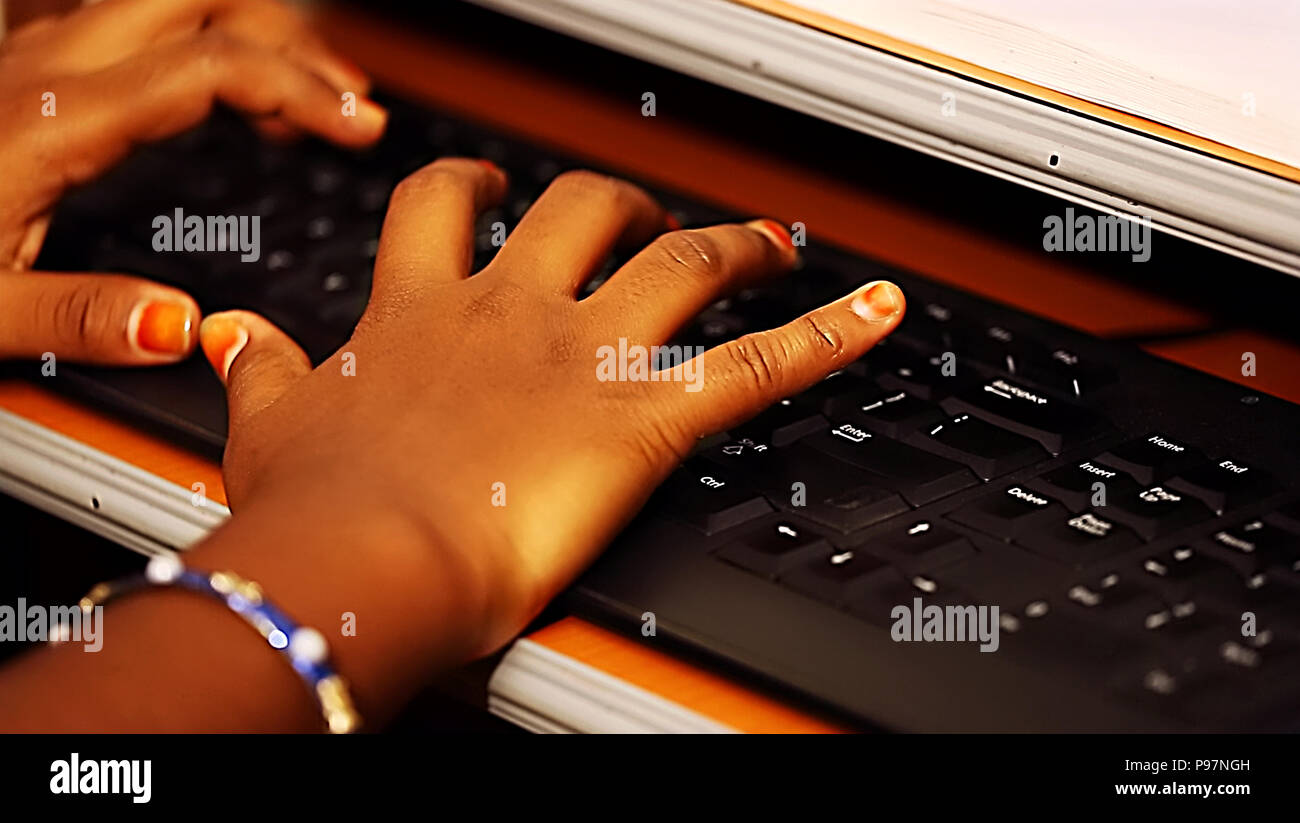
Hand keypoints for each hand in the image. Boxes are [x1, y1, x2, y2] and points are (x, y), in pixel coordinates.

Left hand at [0, 0, 384, 364]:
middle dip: (292, 41)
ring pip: (173, 3)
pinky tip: (226, 99)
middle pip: (204, 2)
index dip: (301, 87)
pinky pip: (140, 28)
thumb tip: (181, 327)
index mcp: (56, 117)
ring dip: (252, 33)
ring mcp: (40, 56)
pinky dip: (206, 46)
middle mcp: (53, 68)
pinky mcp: (31, 68)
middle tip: (346, 99)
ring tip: (308, 93)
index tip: (360, 125)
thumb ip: (80, 319)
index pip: (213, 66)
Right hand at [198, 160, 906, 658]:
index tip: (485, 184)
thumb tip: (223, 336)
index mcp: (422, 308)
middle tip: (646, 214)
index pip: (442, 205)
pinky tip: (878, 310)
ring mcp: (585, 353)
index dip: (469, 181)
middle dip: (621, 199)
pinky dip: (829, 334)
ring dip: (734, 241)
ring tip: (768, 241)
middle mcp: (511, 309)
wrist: (364, 560)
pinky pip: (757, 362)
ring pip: (681, 260)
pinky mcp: (644, 415)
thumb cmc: (319, 507)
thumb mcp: (270, 425)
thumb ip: (260, 369)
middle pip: (582, 207)